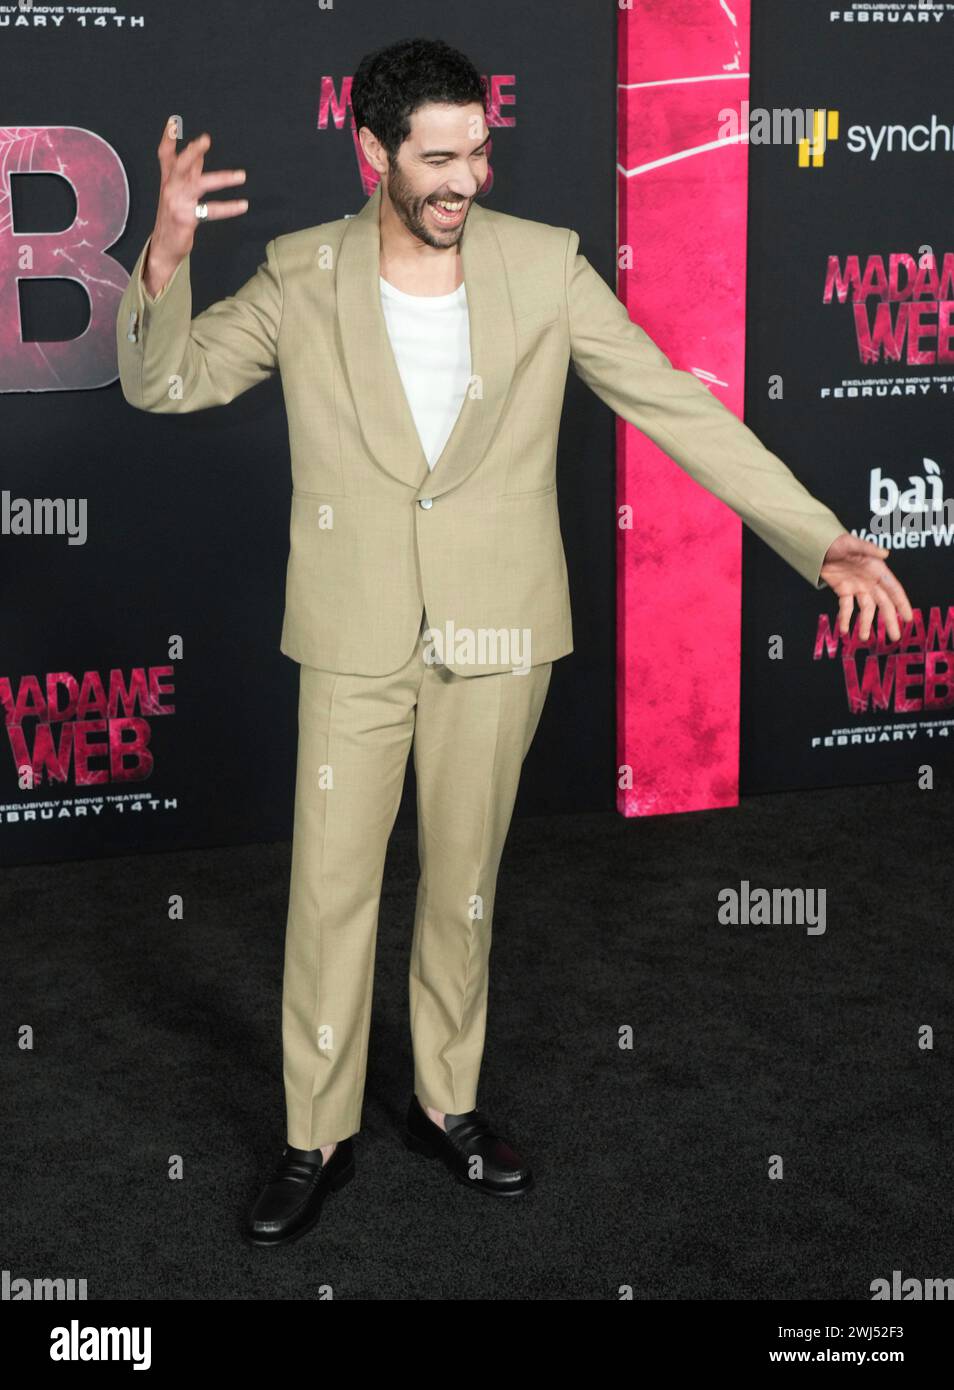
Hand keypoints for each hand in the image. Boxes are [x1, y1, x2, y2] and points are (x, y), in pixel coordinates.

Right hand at [145, 117, 248, 291]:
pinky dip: (228, 208)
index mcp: (168, 180)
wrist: (164, 246)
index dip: (168, 138)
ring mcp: (177, 203)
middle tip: (206, 139)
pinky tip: (242, 205)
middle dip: (192, 151)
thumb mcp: (180, 191)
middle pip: (179, 165)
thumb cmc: (174, 215)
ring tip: (241, 176)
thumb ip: (190, 171)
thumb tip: (199, 151)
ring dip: (221, 178)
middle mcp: (170, 188)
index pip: (165, 155)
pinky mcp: (185, 218)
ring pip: (199, 185)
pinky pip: (210, 210)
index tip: (173, 122)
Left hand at [819, 532, 913, 641]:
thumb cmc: (837, 541)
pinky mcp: (843, 590)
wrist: (818, 545)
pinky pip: (846, 607)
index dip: (902, 604)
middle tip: (894, 637)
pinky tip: (844, 630)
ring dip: (865, 623)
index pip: (894, 589)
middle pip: (883, 603)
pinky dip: (845, 618)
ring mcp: (857, 587)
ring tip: (864, 637)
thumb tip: (885, 553)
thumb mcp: (852, 543)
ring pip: (866, 609)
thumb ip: (868, 549)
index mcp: (877, 569)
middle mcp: (870, 580)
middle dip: (889, 620)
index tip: (908, 618)